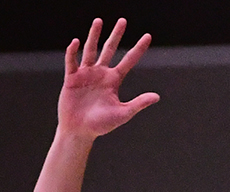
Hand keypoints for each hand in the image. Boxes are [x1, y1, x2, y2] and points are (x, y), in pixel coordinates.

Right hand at [57, 18, 158, 137]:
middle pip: (110, 49)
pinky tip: (76, 42)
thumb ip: (138, 104)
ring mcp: (86, 74)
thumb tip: (157, 96)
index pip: (129, 60)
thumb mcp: (122, 113)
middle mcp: (101, 73)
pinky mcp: (71, 78)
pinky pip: (72, 61)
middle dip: (116, 35)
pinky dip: (73, 52)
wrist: (79, 131)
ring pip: (91, 50)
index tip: (148, 36)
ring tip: (98, 21)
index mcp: (114, 80)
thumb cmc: (100, 125)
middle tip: (123, 21)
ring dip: (94, 36)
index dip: (138, 48)